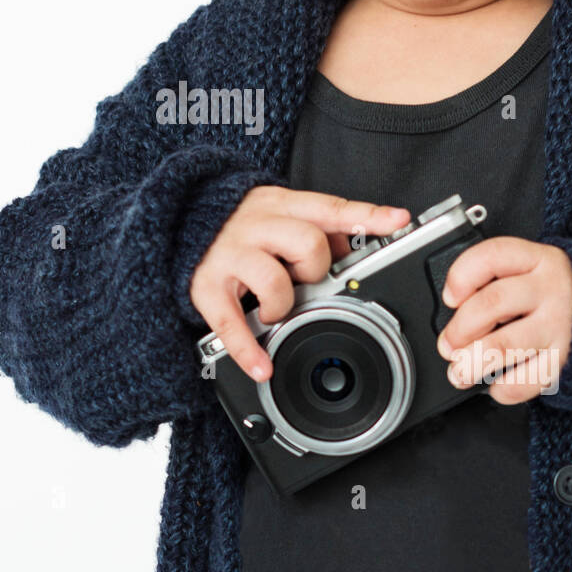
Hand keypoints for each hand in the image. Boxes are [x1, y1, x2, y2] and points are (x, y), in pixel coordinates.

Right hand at [190, 188, 411, 383]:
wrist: (174, 221)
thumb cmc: (238, 225)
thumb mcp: (278, 213)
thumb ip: (318, 227)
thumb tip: (358, 242)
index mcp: (280, 205)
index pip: (329, 208)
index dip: (366, 215)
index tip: (398, 220)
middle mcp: (255, 225)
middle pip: (308, 243)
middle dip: (315, 270)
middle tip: (301, 279)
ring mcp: (229, 255)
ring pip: (274, 281)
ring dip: (283, 305)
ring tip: (274, 308)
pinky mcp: (205, 287)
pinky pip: (229, 323)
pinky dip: (248, 350)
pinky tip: (261, 365)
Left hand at [434, 237, 571, 403]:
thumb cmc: (558, 292)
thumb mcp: (532, 269)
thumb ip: (495, 281)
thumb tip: (453, 314)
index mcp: (536, 260)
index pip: (491, 257)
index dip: (461, 277)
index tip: (450, 297)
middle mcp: (550, 289)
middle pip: (491, 304)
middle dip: (459, 329)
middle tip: (448, 345)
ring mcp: (560, 324)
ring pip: (505, 345)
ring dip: (473, 362)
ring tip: (460, 372)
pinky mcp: (568, 358)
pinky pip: (529, 379)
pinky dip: (506, 388)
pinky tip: (497, 385)